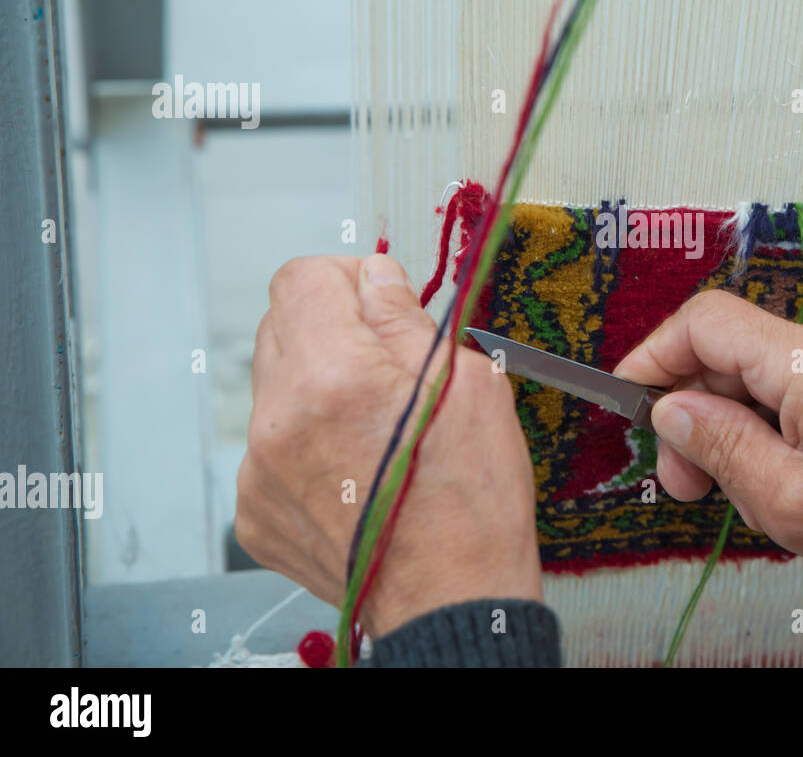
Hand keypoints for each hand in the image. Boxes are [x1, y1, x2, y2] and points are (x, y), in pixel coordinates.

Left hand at [235, 254, 541, 635]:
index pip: (300, 278)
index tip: (380, 300)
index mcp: (333, 374)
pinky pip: (271, 449)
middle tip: (387, 364)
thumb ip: (406, 320)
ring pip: (276, 390)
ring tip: (376, 430)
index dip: (346, 277)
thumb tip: (375, 278)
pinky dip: (308, 446)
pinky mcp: (255, 512)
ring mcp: (258, 471)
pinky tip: (357, 472)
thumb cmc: (472, 500)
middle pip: (279, 327)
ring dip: (318, 388)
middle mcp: (278, 419)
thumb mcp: (468, 385)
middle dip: (331, 329)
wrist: (452, 600)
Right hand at [612, 289, 802, 605]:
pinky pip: (785, 384)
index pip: (704, 321)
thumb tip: (669, 410)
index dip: (654, 356)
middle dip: (691, 413)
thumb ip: (718, 445)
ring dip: (728, 426)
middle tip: (684, 483)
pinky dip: (762, 424)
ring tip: (739, 492)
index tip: (629, 403)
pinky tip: (775, 475)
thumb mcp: (787, 498)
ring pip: (752, 372)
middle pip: (724, 349)